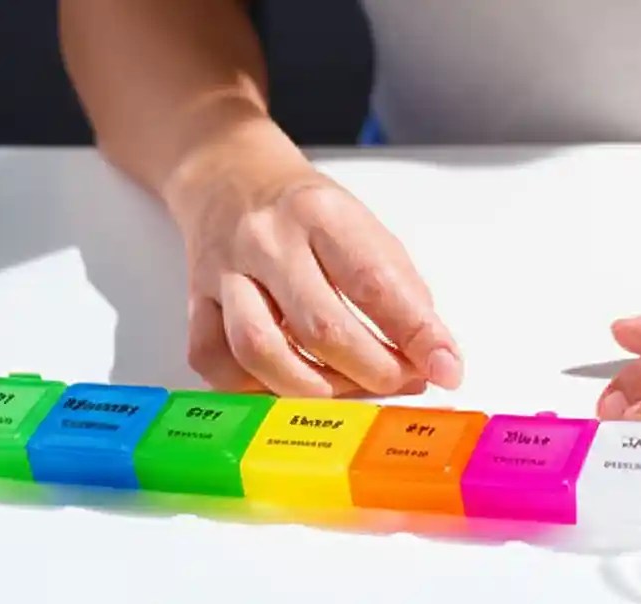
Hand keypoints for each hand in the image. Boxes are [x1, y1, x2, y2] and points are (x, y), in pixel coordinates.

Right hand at [164, 121, 461, 395]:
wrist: (228, 177)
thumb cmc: (307, 213)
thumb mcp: (365, 231)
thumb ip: (402, 294)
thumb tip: (436, 359)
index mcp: (322, 214)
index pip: (374, 281)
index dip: (417, 334)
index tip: (447, 368)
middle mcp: (268, 241)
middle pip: (320, 327)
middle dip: (373, 371)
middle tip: (401, 382)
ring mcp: (223, 272)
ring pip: (259, 350)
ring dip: (313, 389)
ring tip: (346, 389)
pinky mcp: (193, 301)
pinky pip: (215, 362)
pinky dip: (254, 388)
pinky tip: (286, 384)